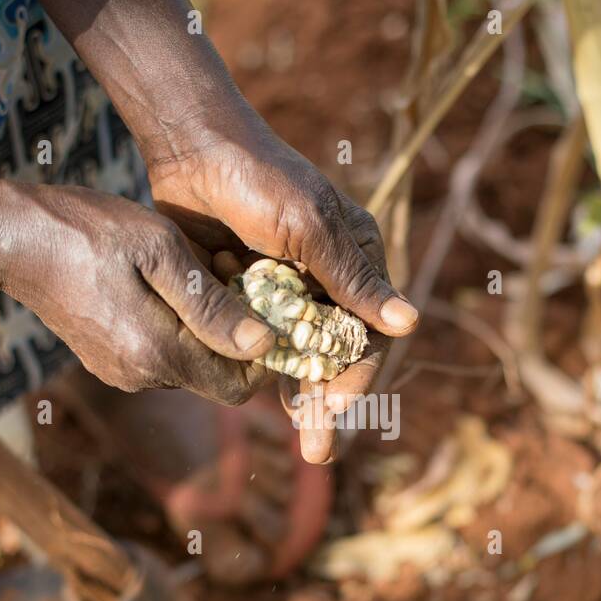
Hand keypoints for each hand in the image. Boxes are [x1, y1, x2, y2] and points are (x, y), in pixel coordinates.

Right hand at [0, 181, 275, 404]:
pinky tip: (160, 281)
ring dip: (202, 324)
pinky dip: (174, 325)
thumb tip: (264, 344)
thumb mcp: (161, 252)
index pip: (239, 386)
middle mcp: (141, 377)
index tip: (258, 302)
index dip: (260, 354)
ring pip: (189, 361)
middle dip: (231, 331)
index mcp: (158, 354)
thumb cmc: (88, 232)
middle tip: (222, 269)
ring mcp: (121, 373)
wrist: (12, 239)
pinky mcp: (107, 361)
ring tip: (190, 266)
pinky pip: (160, 354)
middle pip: (215, 374)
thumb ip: (213, 305)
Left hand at [148, 121, 415, 461]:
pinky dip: (260, 368)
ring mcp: (286, 291)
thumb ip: (352, 280)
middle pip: (336, 356)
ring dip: (301, 399)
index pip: (368, 331)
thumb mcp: (310, 228)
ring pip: (300, 359)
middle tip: (318, 452)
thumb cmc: (259, 178)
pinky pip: (260, 345)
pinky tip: (256, 394)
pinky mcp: (247, 296)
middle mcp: (327, 280)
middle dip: (330, 405)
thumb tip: (409, 325)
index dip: (356, 374)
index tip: (337, 405)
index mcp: (357, 259)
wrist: (192, 149)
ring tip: (301, 442)